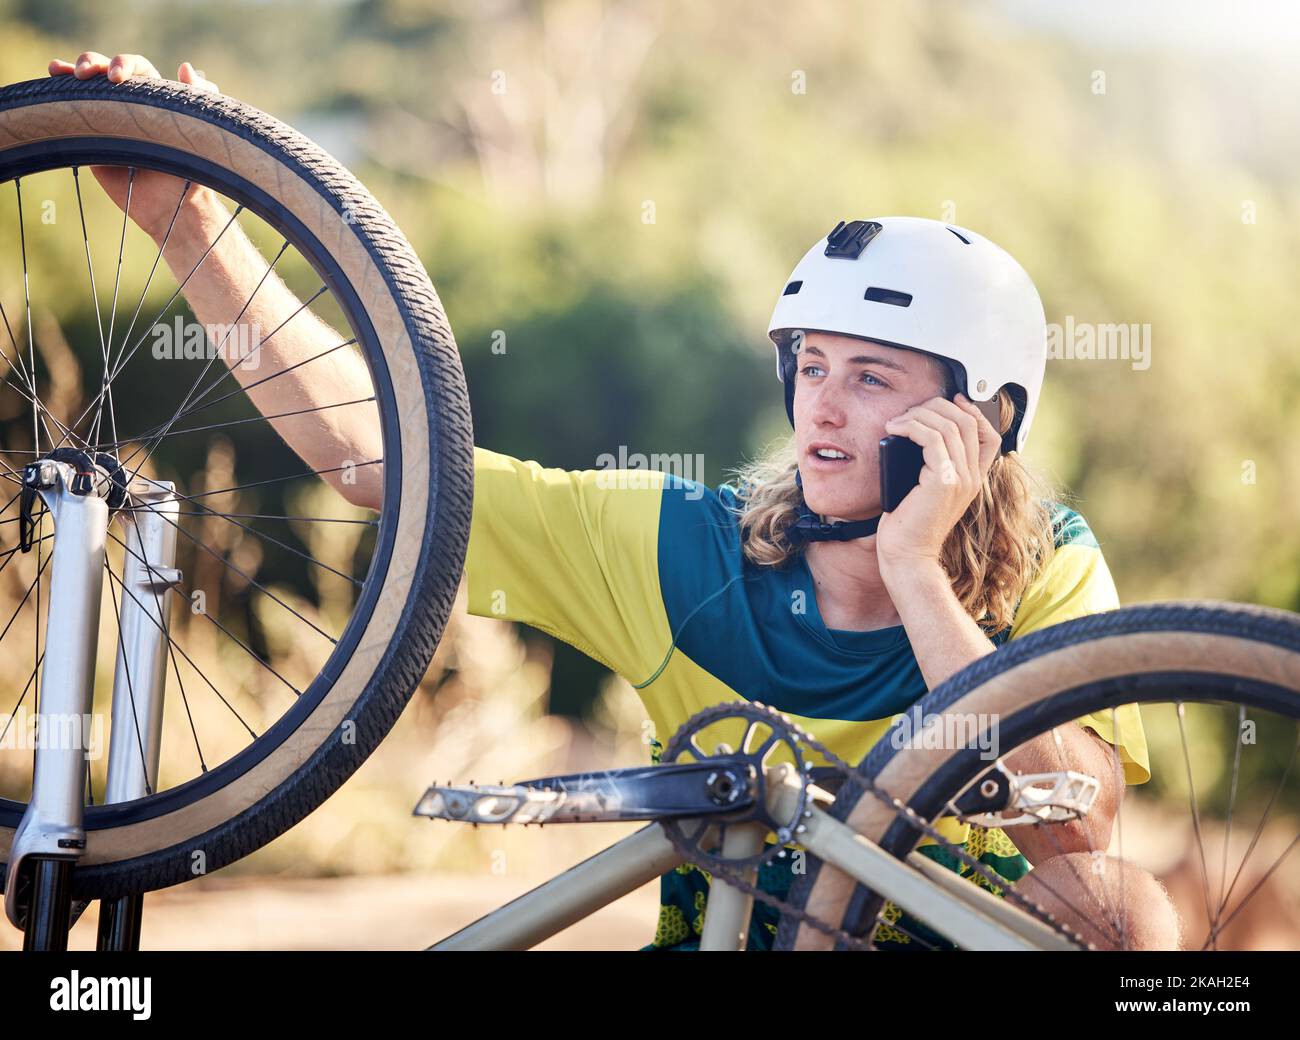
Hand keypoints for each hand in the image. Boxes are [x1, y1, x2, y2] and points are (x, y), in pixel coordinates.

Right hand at [47, 52, 221, 240]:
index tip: (117, 78)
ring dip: (72, 70)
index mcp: (156, 97)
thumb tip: (185, 67)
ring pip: (87, 85)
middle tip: (88, 74)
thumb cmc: (192, 172)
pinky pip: (73, 111)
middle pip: (106, 70)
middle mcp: (130, 103)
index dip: (126, 64)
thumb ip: (199, 98)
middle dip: (94, 63)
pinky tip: (53, 78)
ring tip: (60, 70)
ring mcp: (108, 117)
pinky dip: (60, 92)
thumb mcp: (202, 133)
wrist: (172, 208)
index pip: (138, 68)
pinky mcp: (91, 136)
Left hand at [875, 393, 1001, 571]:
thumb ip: (929, 465)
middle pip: (968, 421)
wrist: (907, 556)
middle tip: (911, 411)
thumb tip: (913, 435)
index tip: (951, 399)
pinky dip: (911, 426)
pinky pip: (931, 438)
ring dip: (920, 414)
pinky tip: (894, 429)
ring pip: (950, 425)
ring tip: (897, 421)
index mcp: (972, 479)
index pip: (990, 435)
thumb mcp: (922, 489)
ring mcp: (961, 479)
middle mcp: (972, 477)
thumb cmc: (908, 526)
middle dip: (938, 406)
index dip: (974, 411)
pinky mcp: (943, 482)